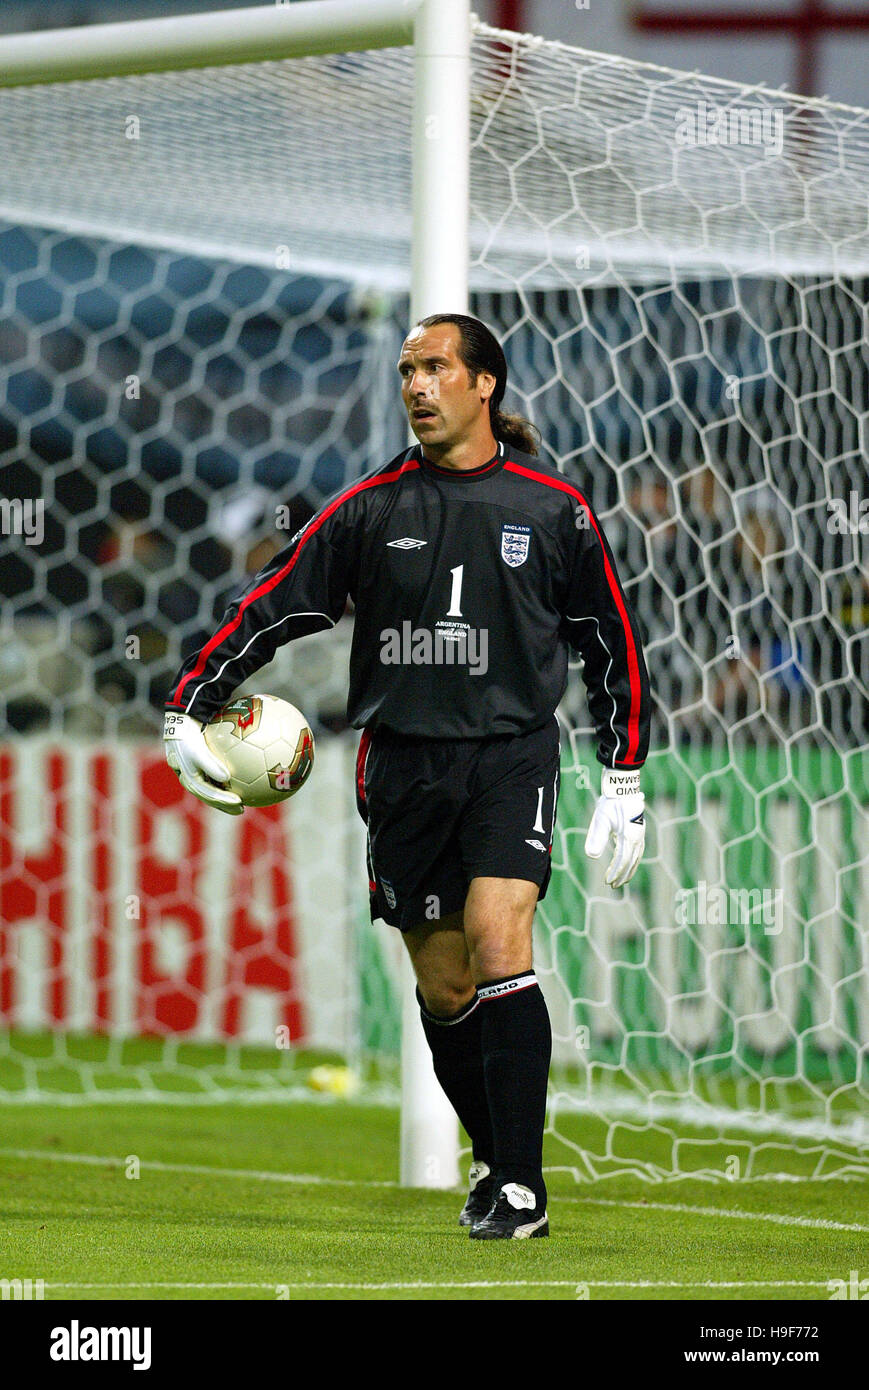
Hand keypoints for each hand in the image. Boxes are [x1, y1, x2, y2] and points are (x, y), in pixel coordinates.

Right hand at [163, 711, 243, 814]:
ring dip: (226, 794)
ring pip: (212, 788)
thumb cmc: (188, 736)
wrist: (181, 720)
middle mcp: (191, 778)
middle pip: (210, 796)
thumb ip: (210, 765)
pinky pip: (216, 774)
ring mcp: (195, 772)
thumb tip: (227, 778)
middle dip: (225, 804)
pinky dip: (227, 779)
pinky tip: (242, 777)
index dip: (223, 801)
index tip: (239, 803)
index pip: (208, 795)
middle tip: (242, 809)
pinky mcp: (200, 764)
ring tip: (243, 798)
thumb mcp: (197, 751)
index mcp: (189, 779)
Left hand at [584, 768, 644, 887]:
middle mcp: (637, 838)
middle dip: (622, 875)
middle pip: (631, 862)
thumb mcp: (600, 821)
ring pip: (636, 857)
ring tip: (622, 878)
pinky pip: (637, 850)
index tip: (608, 882)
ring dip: (629, 869)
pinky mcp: (638, 830)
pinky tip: (626, 861)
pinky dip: (632, 859)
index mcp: (629, 838)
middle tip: (614, 886)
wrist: (622, 789)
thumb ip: (597, 838)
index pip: (622, 861)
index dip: (616, 873)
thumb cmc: (610, 804)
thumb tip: (591, 856)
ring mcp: (640, 834)